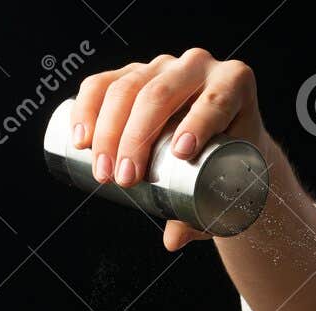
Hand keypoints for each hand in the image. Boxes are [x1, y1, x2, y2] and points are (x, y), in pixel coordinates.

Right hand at [71, 48, 266, 250]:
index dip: (197, 124)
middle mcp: (199, 65)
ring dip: (108, 132)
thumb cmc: (231, 168)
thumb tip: (173, 240)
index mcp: (235, 83)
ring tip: (102, 172)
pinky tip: (79, 138)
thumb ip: (206, 214)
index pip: (216, 100)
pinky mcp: (133, 71)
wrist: (220, 143)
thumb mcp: (230, 187)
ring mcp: (163, 66)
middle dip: (137, 138)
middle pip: (161, 94)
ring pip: (127, 88)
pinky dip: (86, 108)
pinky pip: (101, 83)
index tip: (179, 155)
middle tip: (126, 180)